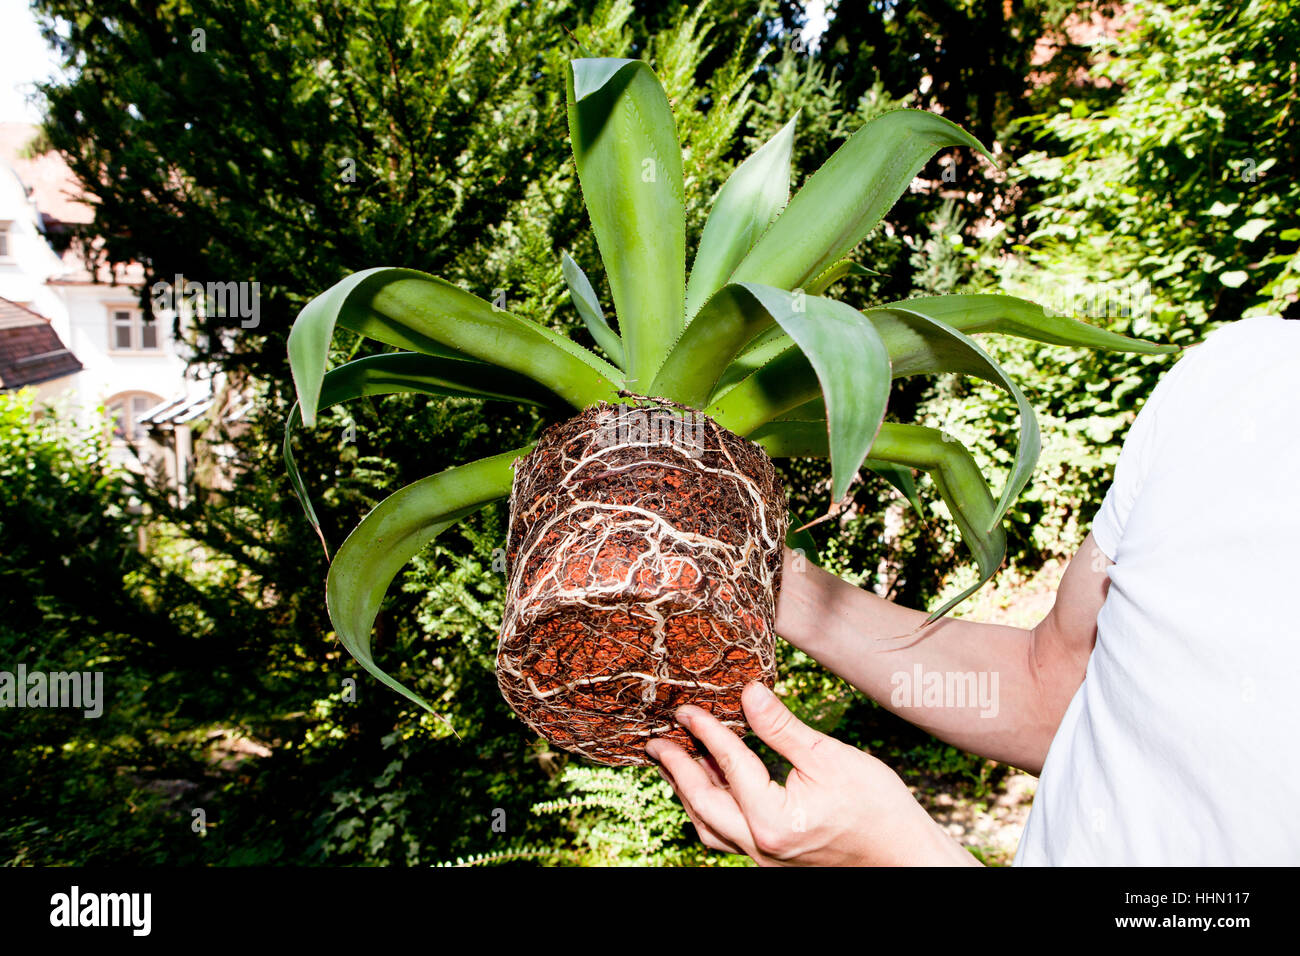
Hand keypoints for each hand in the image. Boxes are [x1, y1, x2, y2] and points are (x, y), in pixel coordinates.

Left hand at [645, 682, 979, 865]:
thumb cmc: (878, 808)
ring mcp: (765, 858)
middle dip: (677, 769)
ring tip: (675, 759)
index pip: (730, 766)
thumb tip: (749, 692)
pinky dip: (713, 805)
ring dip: (690, 791)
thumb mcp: (830, 758)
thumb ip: (782, 728)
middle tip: (655, 741)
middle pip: (703, 804)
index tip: (685, 708)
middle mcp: (761, 847)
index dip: (706, 732)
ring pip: (710, 825)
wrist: (906, 855)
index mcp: (773, 821)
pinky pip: (728, 832)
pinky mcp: (773, 858)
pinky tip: (715, 782)